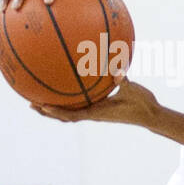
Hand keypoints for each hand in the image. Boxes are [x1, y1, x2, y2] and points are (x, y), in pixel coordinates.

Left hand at [34, 78, 158, 126]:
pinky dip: (69, 100)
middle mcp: (94, 114)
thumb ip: (124, 79)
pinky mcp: (100, 108)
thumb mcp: (134, 90)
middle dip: (47, 111)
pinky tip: (67, 89)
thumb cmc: (143, 104)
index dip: (56, 112)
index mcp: (98, 113)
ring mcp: (96, 112)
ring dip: (54, 108)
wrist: (151, 115)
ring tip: (40, 100)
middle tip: (31, 103)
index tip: (42, 106)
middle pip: (65, 117)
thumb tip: (116, 68)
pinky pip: (80, 105)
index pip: (72, 115)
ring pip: (70, 113)